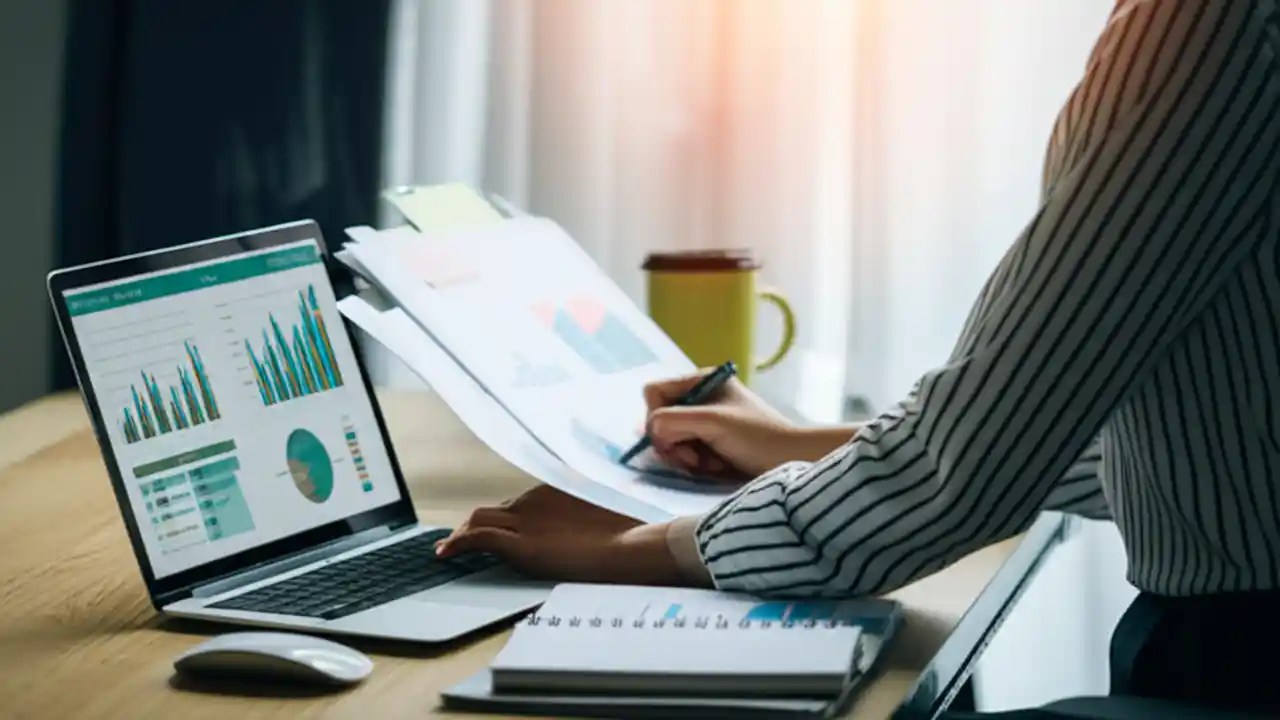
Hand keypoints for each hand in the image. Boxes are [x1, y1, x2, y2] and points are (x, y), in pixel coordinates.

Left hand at [435, 485, 686, 584]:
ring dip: (463, 533)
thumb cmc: (629, 536)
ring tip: (451, 548)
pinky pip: (476, 539)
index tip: (495, 526)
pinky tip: (444, 555)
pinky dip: (457, 544)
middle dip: (474, 524)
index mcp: (555, 494)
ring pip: (478, 519)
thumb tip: (604, 528)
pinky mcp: (518, 544)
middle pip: (492, 510)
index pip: (517, 504)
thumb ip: (594, 518)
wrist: (630, 548)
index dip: (501, 516)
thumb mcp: (609, 518)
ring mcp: (525, 521)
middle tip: (463, 539)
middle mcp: (534, 502)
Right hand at [644, 372, 853, 478]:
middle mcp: (700, 397)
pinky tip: (716, 467)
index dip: (654, 417)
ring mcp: (705, 421)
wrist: (792, 460)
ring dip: (684, 456)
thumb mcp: (712, 422)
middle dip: (673, 442)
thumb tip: (651, 430)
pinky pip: (685, 453)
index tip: (671, 438)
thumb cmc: (757, 436)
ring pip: (670, 439)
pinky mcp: (711, 442)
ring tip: (710, 463)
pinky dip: (696, 464)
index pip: (654, 393)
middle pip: (659, 419)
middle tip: (695, 457)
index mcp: (701, 380)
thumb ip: (673, 420)